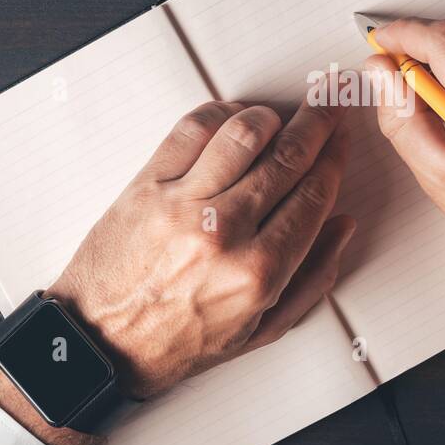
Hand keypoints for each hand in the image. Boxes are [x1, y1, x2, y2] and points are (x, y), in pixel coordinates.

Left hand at [0, 98, 354, 444]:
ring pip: (244, 133)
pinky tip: (233, 119)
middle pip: (288, 156)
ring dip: (271, 115)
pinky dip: (221, 114)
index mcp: (260, 272)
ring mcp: (183, 205)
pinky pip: (192, 129)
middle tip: (330, 100)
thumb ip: (312, 279)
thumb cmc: (177, 340)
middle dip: (318, 121)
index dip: (335, 156)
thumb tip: (341, 226)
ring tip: (280, 116)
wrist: (101, 343)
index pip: (314, 194)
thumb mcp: (261, 330)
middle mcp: (224, 234)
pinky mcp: (147, 185)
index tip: (343, 137)